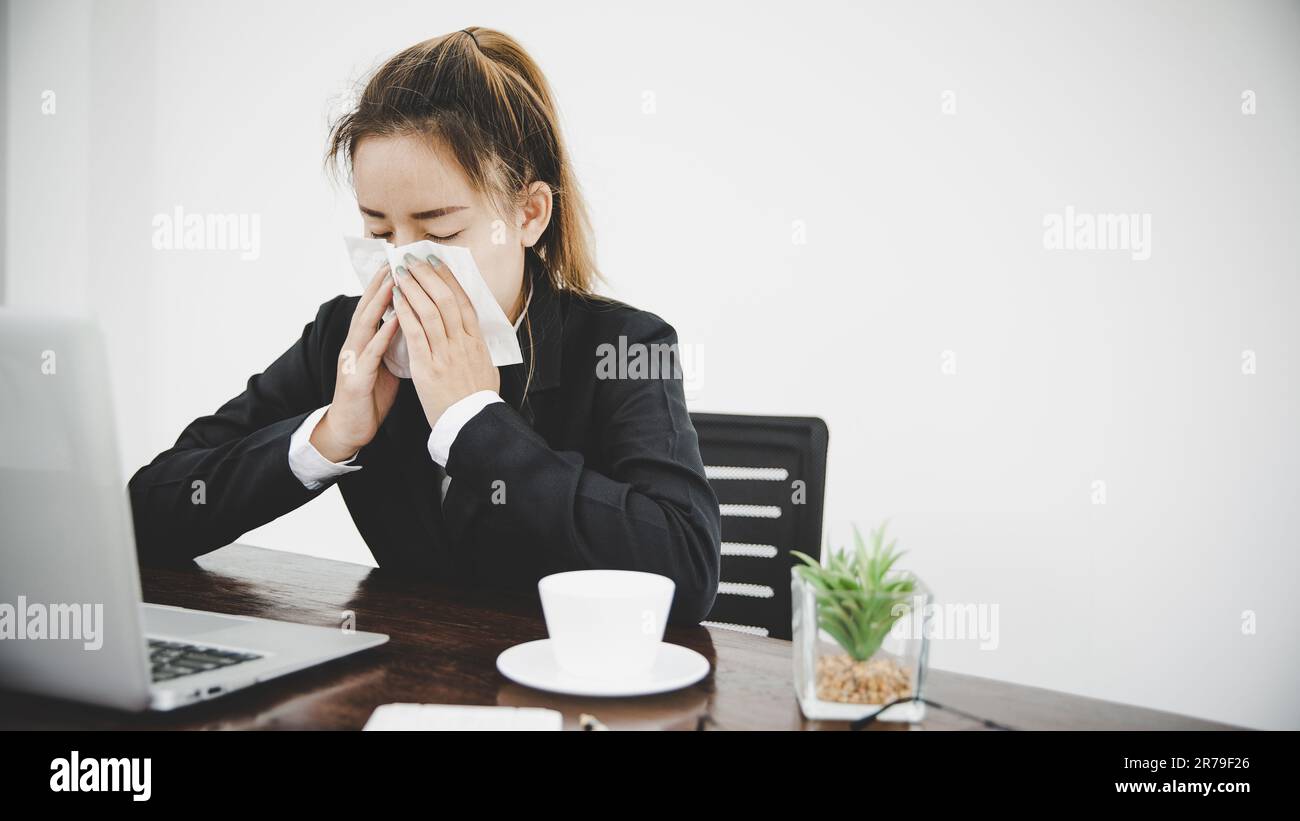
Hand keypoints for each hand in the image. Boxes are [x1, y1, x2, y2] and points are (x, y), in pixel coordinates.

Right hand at [311, 263, 401, 461]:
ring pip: (366, 324)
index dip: (387, 285)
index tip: (402, 263)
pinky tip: (394, 322)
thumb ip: (394, 344)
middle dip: (381, 283)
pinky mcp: (356, 378)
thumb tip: (412, 324)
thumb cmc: (370, 397)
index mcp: (365, 342)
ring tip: (394, 281)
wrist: (351, 429)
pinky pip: (372, 353)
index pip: (376, 307)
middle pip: (368, 307)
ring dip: (379, 301)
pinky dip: (383, 336)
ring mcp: (354, 360)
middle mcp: (356, 345)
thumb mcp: (386, 365)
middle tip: (395, 259)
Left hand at [389, 251, 499, 428]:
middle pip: (445, 299)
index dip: (449, 279)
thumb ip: (477, 348)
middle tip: (414, 259)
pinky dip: (405, 312)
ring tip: (401, 271)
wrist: (472, 425)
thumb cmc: (477, 400)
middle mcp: (462, 343)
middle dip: (428, 275)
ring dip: (414, 287)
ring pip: (430, 311)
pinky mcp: (428, 367)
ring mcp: (446, 354)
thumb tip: (473, 333)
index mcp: (476, 342)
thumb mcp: (486, 368)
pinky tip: (396, 298)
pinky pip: (415, 333)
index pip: (463, 301)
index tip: (437, 262)